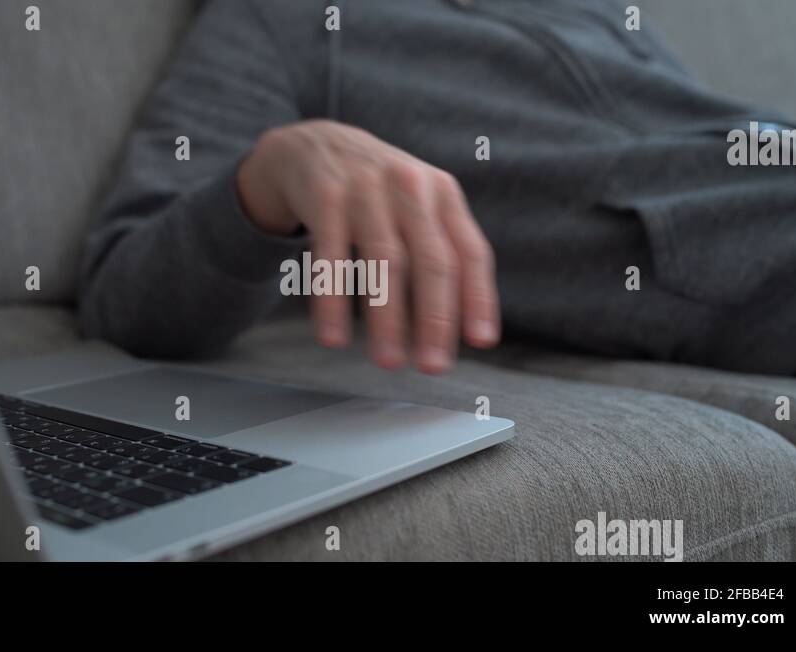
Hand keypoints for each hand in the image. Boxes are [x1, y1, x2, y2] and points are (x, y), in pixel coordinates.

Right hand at [237, 119, 499, 373]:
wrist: (314, 144)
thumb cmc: (378, 192)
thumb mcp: (418, 204)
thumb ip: (443, 250)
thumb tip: (468, 327)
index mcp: (442, 192)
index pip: (470, 252)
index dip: (478, 298)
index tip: (481, 342)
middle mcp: (410, 186)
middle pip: (432, 260)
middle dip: (434, 318)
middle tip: (431, 365)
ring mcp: (366, 188)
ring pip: (385, 262)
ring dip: (387, 318)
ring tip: (388, 361)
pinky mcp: (325, 196)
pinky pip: (331, 257)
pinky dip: (332, 302)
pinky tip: (333, 337)